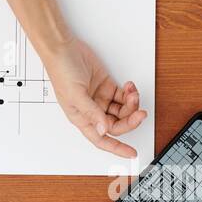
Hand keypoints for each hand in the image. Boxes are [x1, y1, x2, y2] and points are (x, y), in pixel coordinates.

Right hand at [44, 38, 146, 157]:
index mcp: (82, 118)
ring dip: (131, 104)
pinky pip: (123, 96)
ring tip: (132, 92)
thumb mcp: (76, 95)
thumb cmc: (62, 71)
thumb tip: (104, 129)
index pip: (102, 139)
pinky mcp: (107, 86)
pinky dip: (129, 94)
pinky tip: (129, 87)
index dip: (117, 148)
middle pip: (117, 124)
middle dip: (130, 119)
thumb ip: (92, 112)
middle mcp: (92, 111)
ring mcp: (100, 99)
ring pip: (122, 110)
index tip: (131, 153)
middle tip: (140, 112)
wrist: (63, 48)